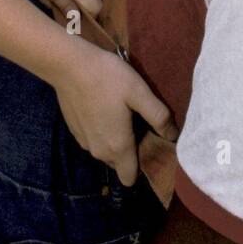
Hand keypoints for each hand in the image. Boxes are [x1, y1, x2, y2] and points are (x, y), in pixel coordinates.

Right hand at [53, 39, 178, 186]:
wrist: (69, 65)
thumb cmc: (108, 78)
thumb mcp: (140, 92)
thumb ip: (159, 117)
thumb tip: (173, 136)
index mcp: (118, 147)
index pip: (129, 178)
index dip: (142, 167)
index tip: (150, 146)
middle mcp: (99, 151)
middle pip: (120, 164)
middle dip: (131, 150)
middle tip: (139, 123)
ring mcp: (84, 142)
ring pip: (106, 151)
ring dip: (116, 140)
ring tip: (123, 113)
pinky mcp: (74, 130)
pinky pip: (94, 140)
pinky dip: (101, 131)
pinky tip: (105, 107)